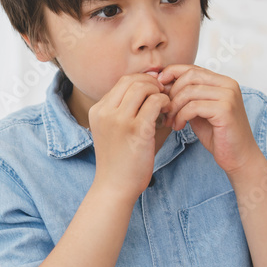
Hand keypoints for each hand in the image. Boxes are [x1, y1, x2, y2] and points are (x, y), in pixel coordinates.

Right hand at [88, 73, 169, 198]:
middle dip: (152, 83)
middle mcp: (106, 112)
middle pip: (132, 80)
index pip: (123, 81)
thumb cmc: (119, 161)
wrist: (115, 187)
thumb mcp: (111, 130)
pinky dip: (165, 103)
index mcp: (98, 110)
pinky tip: (168, 113)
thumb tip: (146, 89)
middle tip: (164, 93)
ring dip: (159, 92)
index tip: (155, 89)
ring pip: (144, 88)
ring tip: (166, 104)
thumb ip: (122, 111)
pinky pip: (155, 102)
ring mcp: (120, 120)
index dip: (143, 80)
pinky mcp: (137, 130)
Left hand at [158, 64, 263, 173]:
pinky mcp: (225, 110)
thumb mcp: (200, 110)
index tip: (159, 88)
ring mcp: (228, 96)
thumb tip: (163, 83)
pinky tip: (179, 127)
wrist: (239, 157)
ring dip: (174, 107)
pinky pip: (193, 106)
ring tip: (171, 121)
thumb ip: (188, 96)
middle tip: (165, 110)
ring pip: (190, 91)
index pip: (193, 68)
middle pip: (190, 76)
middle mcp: (229, 85)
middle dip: (172, 92)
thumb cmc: (218, 135)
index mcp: (224, 81)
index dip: (172, 74)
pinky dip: (181, 116)